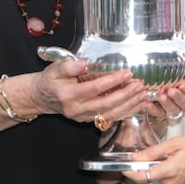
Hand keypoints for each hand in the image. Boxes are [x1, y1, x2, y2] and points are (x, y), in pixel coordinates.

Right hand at [30, 58, 148, 123]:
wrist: (42, 98)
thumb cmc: (49, 80)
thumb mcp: (54, 69)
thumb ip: (68, 66)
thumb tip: (84, 63)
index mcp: (68, 95)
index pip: (94, 88)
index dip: (112, 81)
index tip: (127, 73)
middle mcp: (76, 109)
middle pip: (106, 104)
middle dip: (125, 95)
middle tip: (139, 85)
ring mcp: (83, 117)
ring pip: (110, 114)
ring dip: (129, 105)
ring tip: (143, 94)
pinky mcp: (89, 120)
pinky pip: (110, 117)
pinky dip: (126, 112)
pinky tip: (137, 105)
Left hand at [120, 135, 184, 183]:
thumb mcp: (176, 143)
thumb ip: (155, 151)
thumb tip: (136, 157)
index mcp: (169, 171)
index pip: (142, 177)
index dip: (130, 173)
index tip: (123, 166)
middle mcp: (171, 182)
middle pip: (149, 176)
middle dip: (145, 165)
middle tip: (151, 152)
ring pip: (158, 175)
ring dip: (157, 165)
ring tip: (170, 152)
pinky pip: (166, 176)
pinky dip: (165, 168)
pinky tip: (175, 158)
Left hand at [141, 61, 184, 121]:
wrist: (172, 67)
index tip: (184, 84)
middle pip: (183, 104)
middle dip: (177, 98)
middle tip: (170, 90)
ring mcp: (174, 106)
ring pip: (171, 109)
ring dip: (166, 103)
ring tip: (161, 94)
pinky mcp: (161, 108)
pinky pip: (157, 112)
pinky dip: (152, 108)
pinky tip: (147, 101)